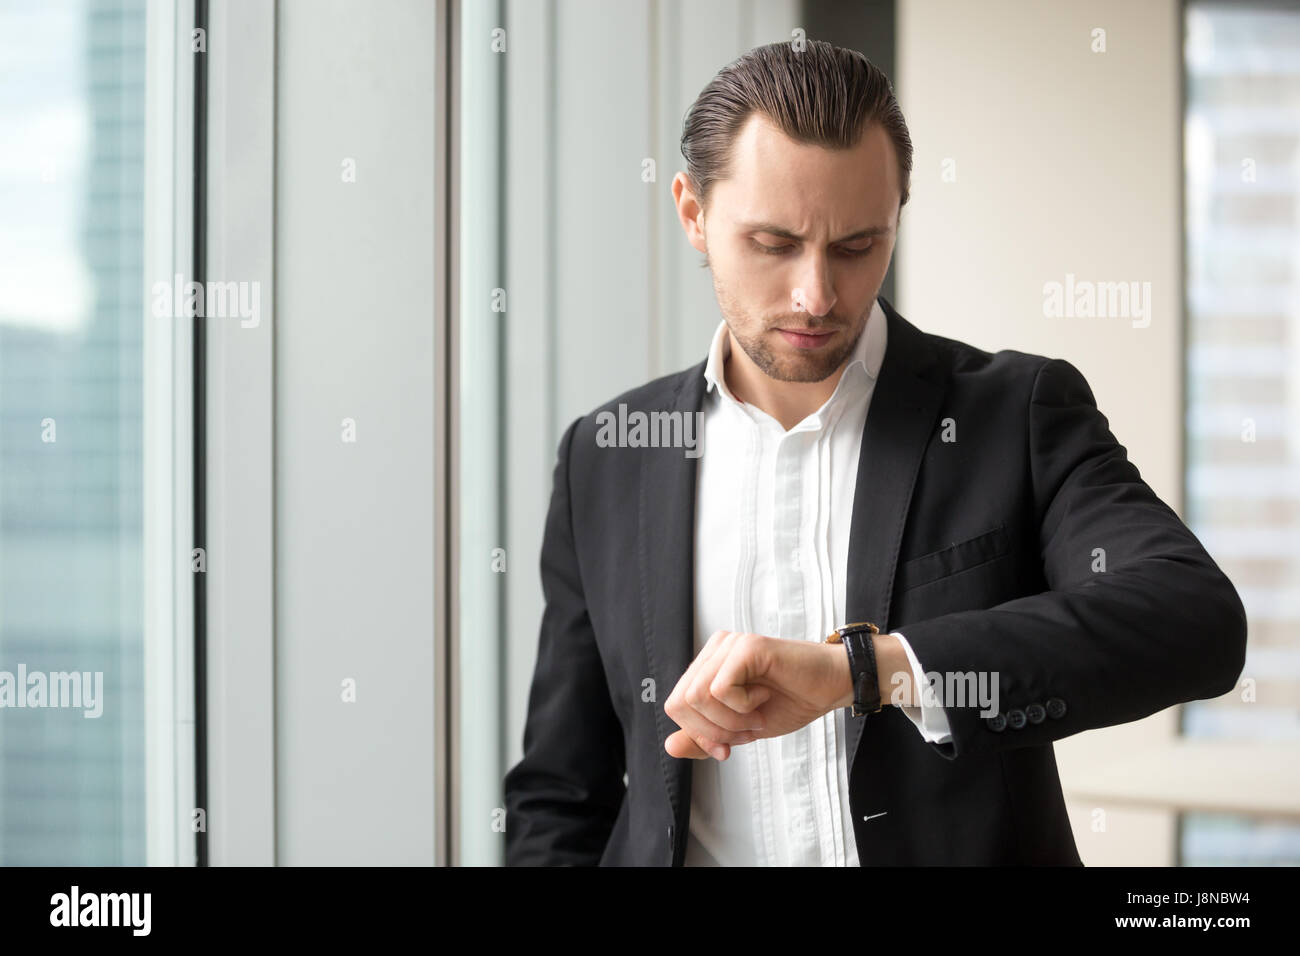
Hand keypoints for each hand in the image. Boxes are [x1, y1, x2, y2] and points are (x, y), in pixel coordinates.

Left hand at [664, 630, 851, 760]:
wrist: (831, 687)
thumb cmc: (790, 701)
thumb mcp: (740, 730)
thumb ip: (705, 738)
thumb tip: (669, 747)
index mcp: (708, 666)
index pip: (675, 705)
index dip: (698, 734)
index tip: (728, 746)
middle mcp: (714, 649)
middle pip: (681, 703)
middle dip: (714, 731)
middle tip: (747, 730)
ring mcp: (729, 645)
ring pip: (698, 697)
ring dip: (730, 720)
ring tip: (757, 715)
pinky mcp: (747, 646)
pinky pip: (720, 689)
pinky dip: (742, 707)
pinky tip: (763, 697)